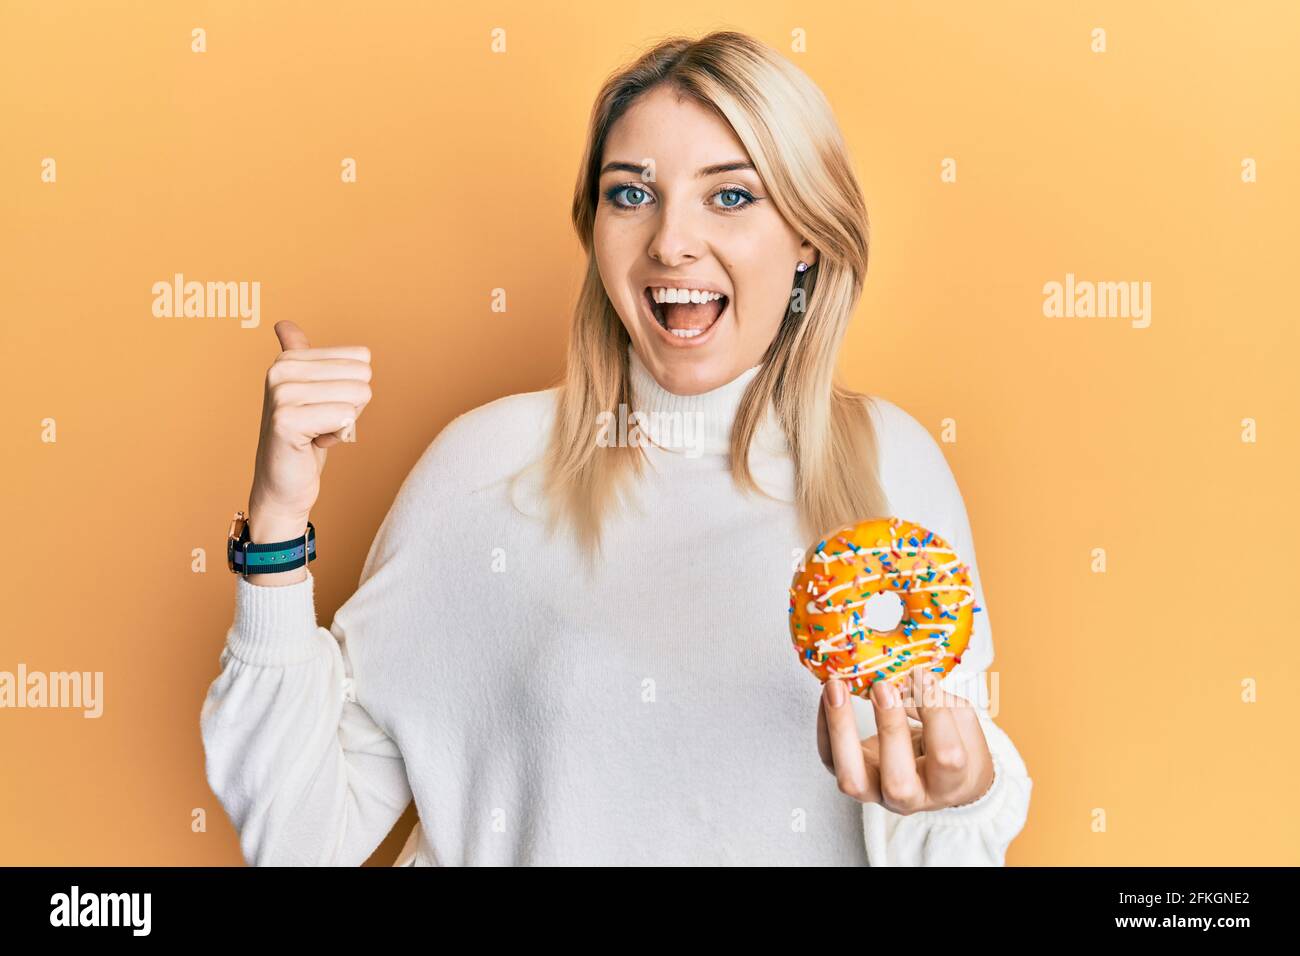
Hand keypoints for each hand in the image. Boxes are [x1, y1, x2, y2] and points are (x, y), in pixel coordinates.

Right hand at [247, 320, 372, 524]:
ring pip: (356, 397)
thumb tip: (283, 323)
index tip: (323, 407)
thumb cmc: (303, 438)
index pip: (362, 359)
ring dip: (343, 424)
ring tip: (314, 433)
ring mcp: (280, 393)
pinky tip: (311, 444)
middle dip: (350, 407)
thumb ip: (298, 355)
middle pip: (362, 377)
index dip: (352, 390)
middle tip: (320, 424)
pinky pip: (344, 417)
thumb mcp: (306, 391)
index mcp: (289, 358)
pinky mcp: (285, 420)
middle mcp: (280, 369)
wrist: (282, 484)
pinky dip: (336, 437)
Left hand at [817, 666, 994, 813]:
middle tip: (883, 687)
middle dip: (889, 729)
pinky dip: (824, 724)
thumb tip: (908, 679)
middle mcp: (911, 798)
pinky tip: (828, 695)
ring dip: (841, 729)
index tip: (923, 677)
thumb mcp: (961, 723)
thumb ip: (941, 703)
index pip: (946, 756)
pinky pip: (829, 758)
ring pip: (852, 779)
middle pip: (898, 782)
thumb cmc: (954, 745)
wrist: (936, 776)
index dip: (936, 715)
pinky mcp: (850, 777)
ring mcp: (876, 792)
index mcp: (948, 785)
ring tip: (837, 688)